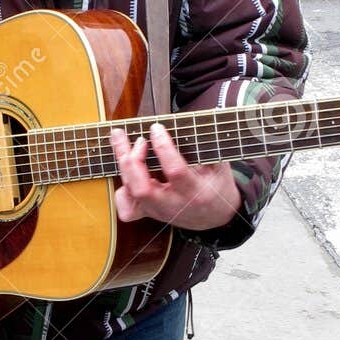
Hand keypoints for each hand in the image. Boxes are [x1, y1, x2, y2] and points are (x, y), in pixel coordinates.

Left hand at [111, 123, 240, 231]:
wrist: (216, 216)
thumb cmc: (217, 184)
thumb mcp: (219, 164)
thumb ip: (204, 147)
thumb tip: (184, 123)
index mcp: (195, 192)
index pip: (175, 171)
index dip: (163, 147)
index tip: (156, 128)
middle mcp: (174, 205)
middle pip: (142, 188)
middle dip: (133, 160)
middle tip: (138, 139)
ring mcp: (158, 211)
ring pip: (131, 194)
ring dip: (124, 165)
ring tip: (121, 140)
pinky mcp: (149, 214)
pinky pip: (128, 209)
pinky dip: (122, 190)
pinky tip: (127, 173)